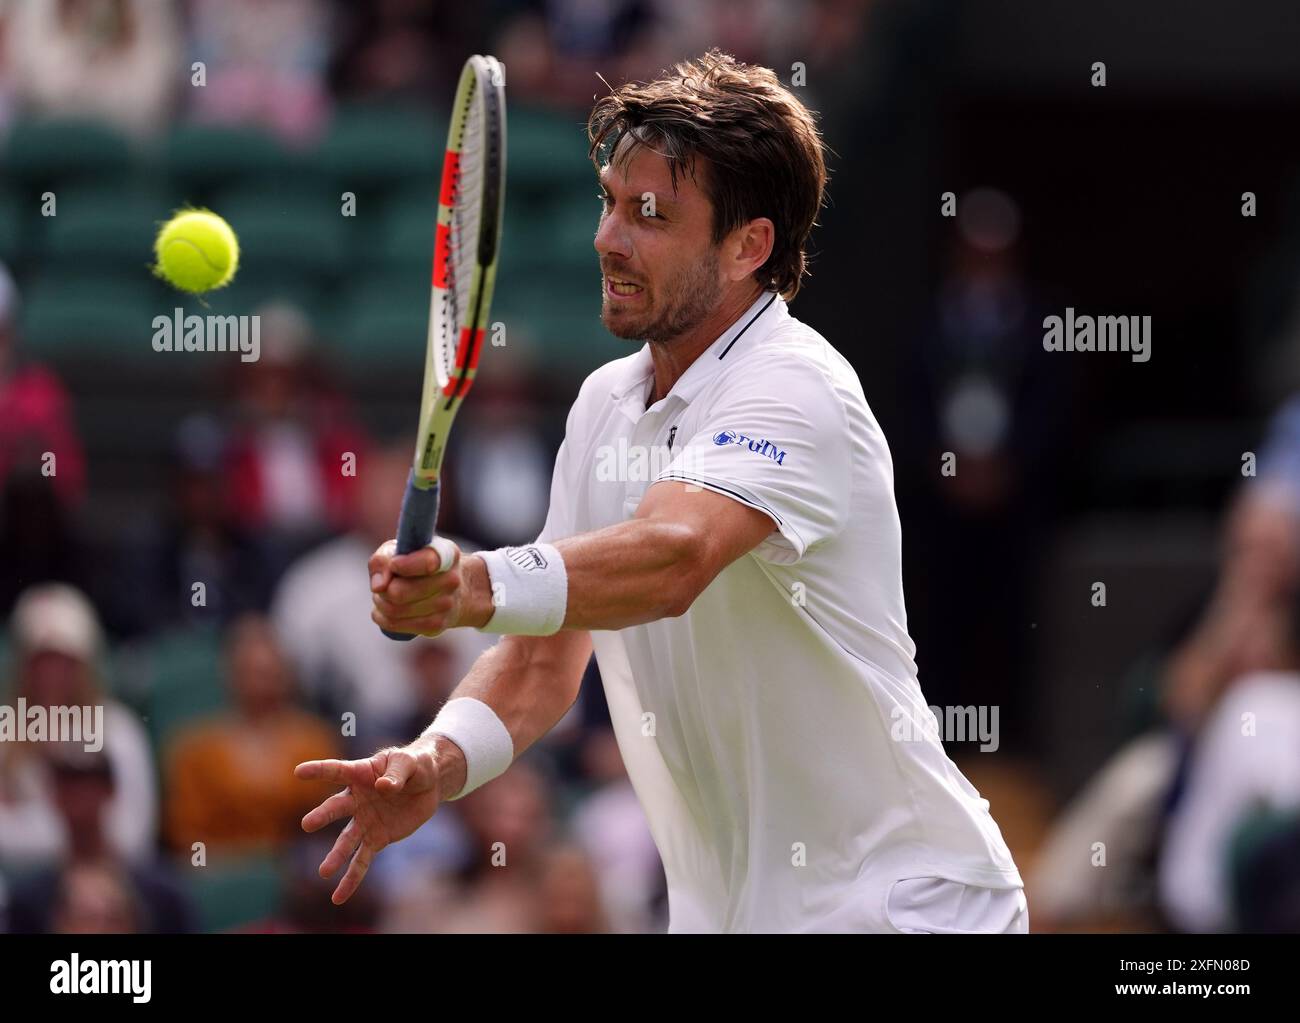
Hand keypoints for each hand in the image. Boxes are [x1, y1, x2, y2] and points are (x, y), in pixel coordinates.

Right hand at [295, 741, 449, 903]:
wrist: (429, 784)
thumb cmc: (415, 765)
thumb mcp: (409, 762)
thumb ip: (396, 774)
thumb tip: (383, 788)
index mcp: (361, 774)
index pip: (337, 770)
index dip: (319, 770)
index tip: (299, 771)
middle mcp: (356, 799)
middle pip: (336, 808)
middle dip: (323, 816)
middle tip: (307, 824)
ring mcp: (364, 821)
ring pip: (346, 840)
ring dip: (336, 856)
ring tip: (324, 871)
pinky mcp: (377, 838)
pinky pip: (362, 860)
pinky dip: (351, 879)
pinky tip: (339, 897)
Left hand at [369, 537, 489, 636]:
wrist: (456, 590)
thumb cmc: (419, 564)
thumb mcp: (402, 549)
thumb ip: (384, 559)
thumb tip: (379, 586)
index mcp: (446, 555)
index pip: (428, 563)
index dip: (405, 565)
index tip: (393, 564)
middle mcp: (450, 580)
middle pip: (399, 592)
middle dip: (383, 589)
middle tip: (383, 584)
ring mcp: (445, 605)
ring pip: (394, 610)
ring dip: (381, 602)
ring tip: (384, 595)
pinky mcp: (436, 626)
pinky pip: (396, 625)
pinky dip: (382, 617)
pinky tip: (383, 610)